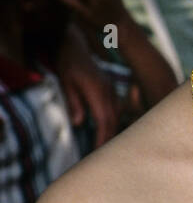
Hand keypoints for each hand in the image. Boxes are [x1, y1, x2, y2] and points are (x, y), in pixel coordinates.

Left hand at [55, 22, 118, 147]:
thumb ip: (74, 103)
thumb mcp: (65, 83)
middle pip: (114, 120)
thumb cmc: (68, 64)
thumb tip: (79, 123)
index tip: (99, 151)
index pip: (104, 120)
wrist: (74, 45)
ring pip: (117, 115)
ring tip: (107, 147)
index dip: (103, 137)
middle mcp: (108, 91)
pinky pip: (115, 109)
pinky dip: (113, 121)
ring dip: (113, 131)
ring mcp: (111, 89)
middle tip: (104, 157)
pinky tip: (108, 130)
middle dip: (110, 139)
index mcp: (97, 90)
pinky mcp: (110, 89)